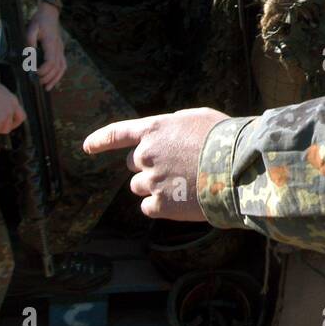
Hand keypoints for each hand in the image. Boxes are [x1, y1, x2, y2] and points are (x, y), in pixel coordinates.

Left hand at [26, 1, 66, 90]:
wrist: (49, 14)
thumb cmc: (39, 21)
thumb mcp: (31, 28)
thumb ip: (30, 40)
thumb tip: (29, 53)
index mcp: (51, 43)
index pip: (51, 61)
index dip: (44, 70)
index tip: (35, 73)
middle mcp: (58, 48)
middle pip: (57, 67)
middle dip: (48, 77)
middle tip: (38, 83)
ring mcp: (61, 49)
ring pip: (62, 67)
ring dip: (55, 79)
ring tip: (47, 87)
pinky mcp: (61, 50)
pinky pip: (63, 64)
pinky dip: (59, 74)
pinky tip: (54, 80)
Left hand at [82, 107, 228, 220]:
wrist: (237, 169)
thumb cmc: (224, 139)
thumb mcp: (198, 118)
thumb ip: (175, 126)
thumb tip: (167, 134)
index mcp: (155, 130)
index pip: (118, 133)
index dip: (100, 140)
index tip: (87, 147)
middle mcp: (147, 154)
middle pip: (133, 164)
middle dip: (149, 165)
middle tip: (176, 167)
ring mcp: (151, 180)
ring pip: (139, 186)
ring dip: (156, 186)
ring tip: (184, 184)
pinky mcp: (159, 205)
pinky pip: (148, 207)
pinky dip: (161, 205)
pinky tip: (182, 200)